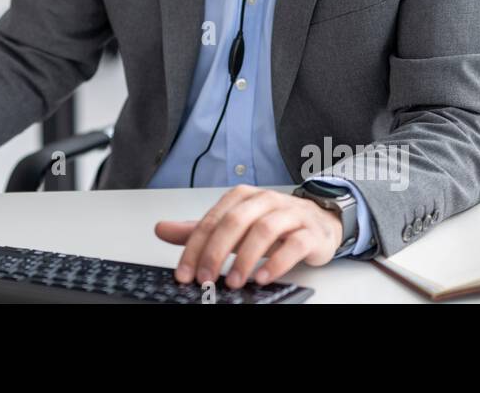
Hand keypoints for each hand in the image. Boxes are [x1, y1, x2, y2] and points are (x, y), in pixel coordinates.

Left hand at [154, 185, 342, 288]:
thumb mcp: (233, 225)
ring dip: (245, 259)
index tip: (185, 272)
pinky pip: (293, 245)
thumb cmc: (272, 223)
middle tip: (205, 278)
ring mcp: (289, 214)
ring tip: (233, 282)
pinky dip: (277, 263)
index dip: (195, 247)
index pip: (212, 221)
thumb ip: (200, 230)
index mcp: (241, 197)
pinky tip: (263, 278)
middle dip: (216, 252)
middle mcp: (264, 201)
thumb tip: (161, 229)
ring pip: (263, 231)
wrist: (318, 221)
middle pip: (234, 222)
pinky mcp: (309, 232)